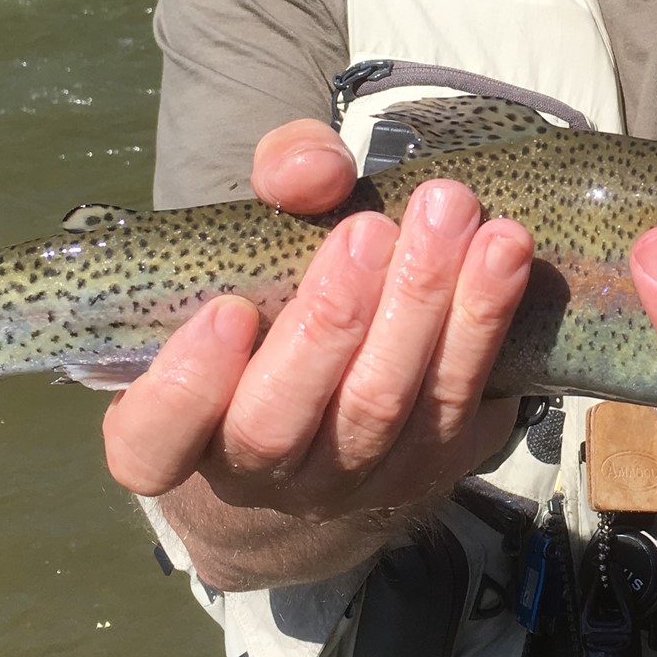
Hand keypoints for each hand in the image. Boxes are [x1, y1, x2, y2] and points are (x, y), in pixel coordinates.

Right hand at [102, 119, 532, 520]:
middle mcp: (257, 474)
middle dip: (330, 322)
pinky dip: (482, 325)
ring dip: (423, 310)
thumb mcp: (261, 230)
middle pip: (281, 424)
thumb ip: (278, 180)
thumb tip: (315, 172)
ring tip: (452, 219)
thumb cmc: (280, 296)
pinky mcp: (431, 469)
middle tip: (368, 230)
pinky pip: (460, 407)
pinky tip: (503, 254)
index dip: (184, 389)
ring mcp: (347, 484)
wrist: (344, 388)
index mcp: (179, 430)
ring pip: (382, 413)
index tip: (227, 311)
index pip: (153, 443)